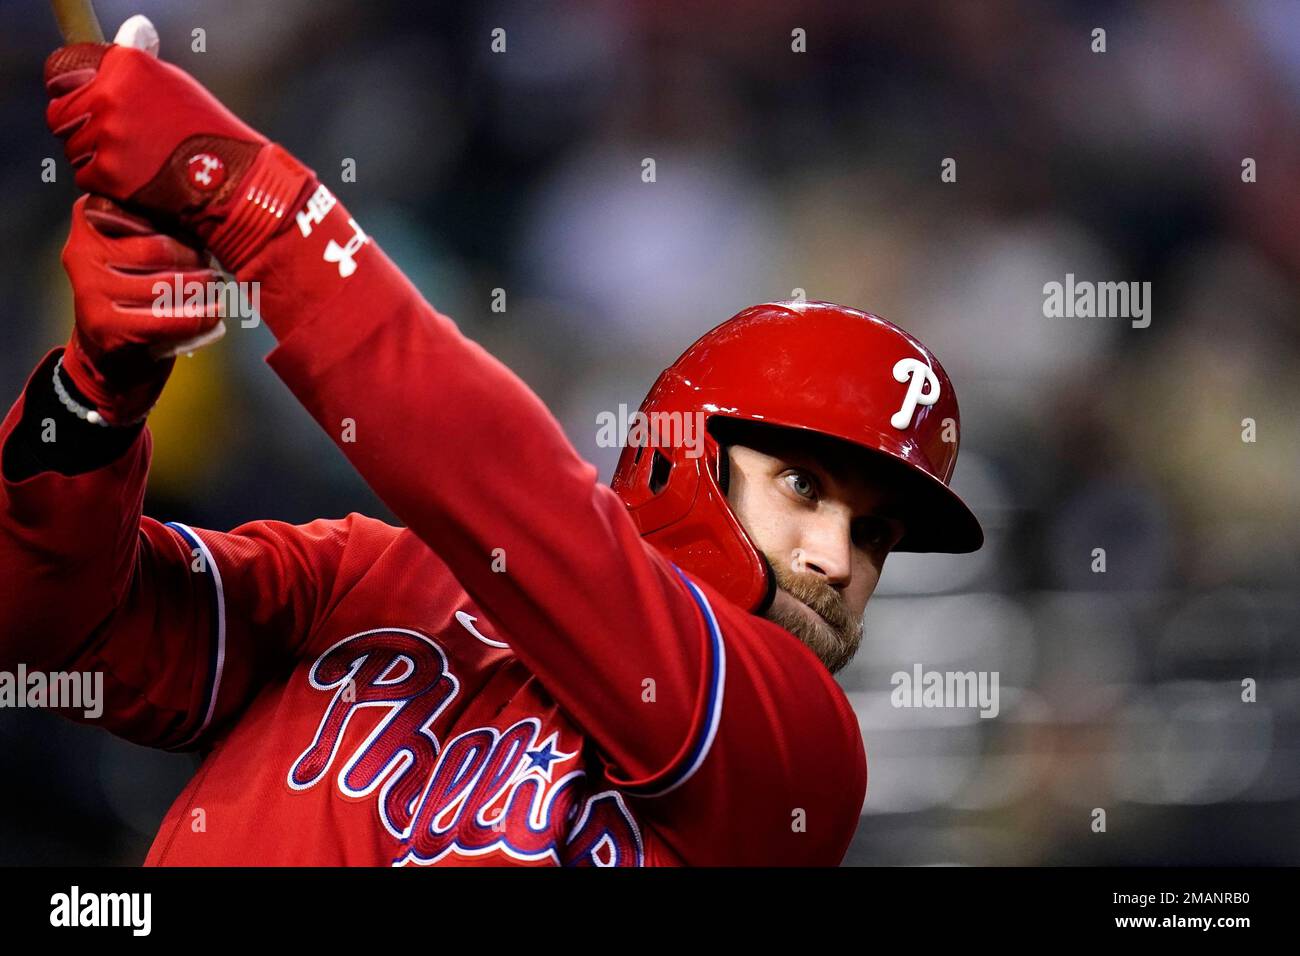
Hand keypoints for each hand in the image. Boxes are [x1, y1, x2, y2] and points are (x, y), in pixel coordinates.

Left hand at [44, 26, 315, 270]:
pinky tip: (137, 177)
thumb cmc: (211, 133)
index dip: (68, 87)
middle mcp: (110, 96)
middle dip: (79, 125)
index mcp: (125, 65)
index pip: (62, 70)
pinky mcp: (109, 173)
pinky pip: (87, 176)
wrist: (233, 181)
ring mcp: (107, 136)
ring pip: (74, 147)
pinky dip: (106, 180)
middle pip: (60, 113)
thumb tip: (131, 30)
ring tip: (135, 159)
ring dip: (95, 155)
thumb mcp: (175, 84)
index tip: (77, 97)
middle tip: (112, 137)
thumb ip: (135, 66)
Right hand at [60, 194, 224, 425]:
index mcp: (89, 220)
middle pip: (159, 248)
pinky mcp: (108, 326)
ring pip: (168, 285)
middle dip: (195, 259)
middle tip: (212, 267)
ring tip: (214, 289)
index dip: (181, 224)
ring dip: (203, 289)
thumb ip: (158, 226)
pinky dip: (200, 318)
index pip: (145, 210)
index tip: (201, 235)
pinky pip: (170, 319)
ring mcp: (91, 290)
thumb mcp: (134, 248)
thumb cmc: (131, 288)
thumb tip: (212, 218)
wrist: (106, 349)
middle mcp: (82, 252)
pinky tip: (212, 314)